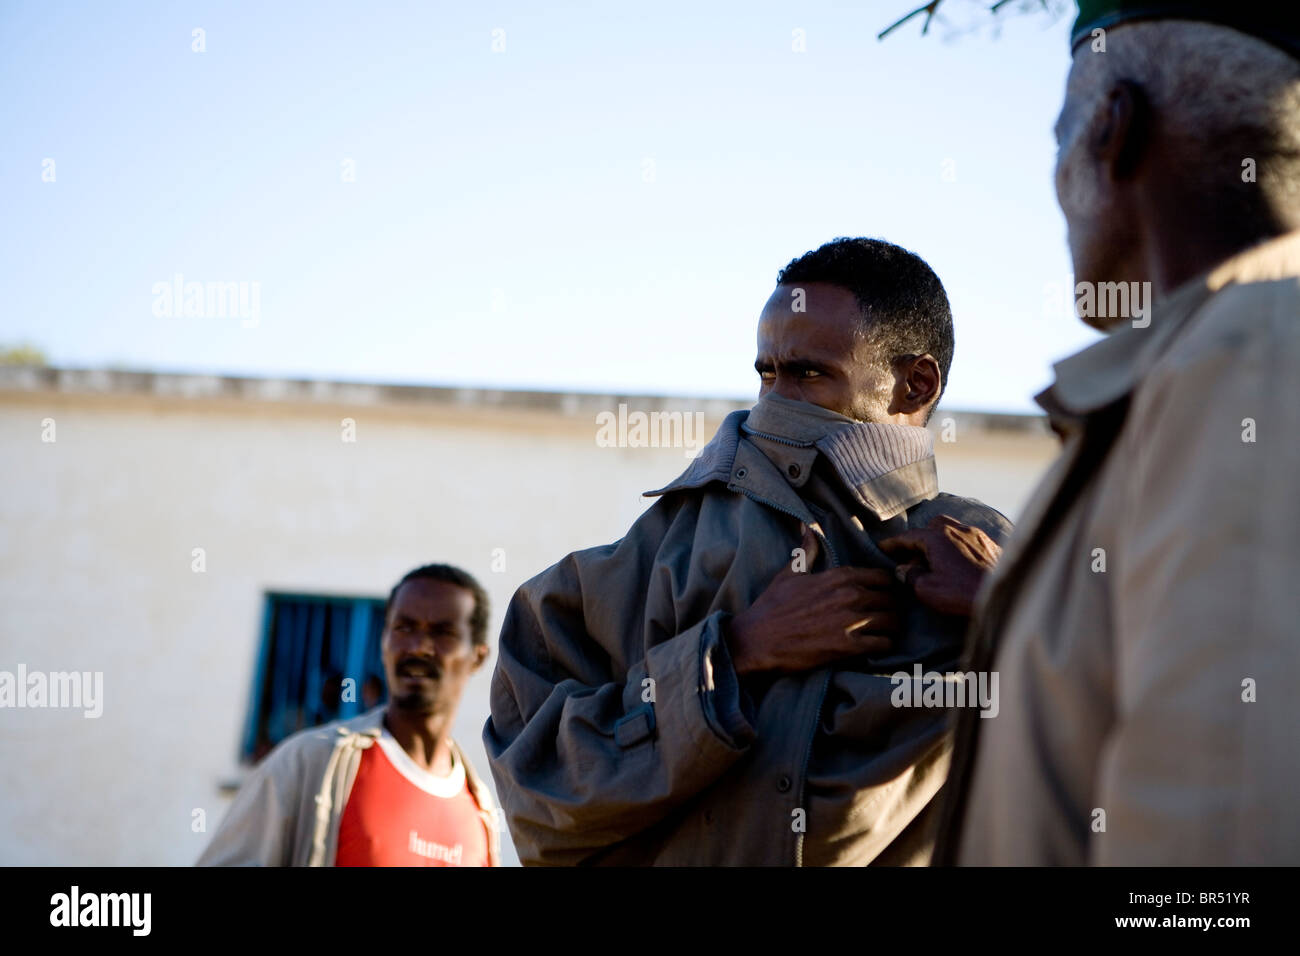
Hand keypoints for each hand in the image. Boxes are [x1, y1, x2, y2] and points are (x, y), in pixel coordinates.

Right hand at [725, 526, 903, 674]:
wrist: (756, 639)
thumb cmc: (773, 606)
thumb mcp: (790, 573)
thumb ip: (807, 550)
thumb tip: (806, 526)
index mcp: (839, 576)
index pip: (883, 576)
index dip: (886, 586)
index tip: (883, 594)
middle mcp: (850, 595)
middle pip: (892, 598)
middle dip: (892, 607)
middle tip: (887, 615)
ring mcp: (851, 621)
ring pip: (893, 621)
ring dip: (891, 627)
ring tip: (884, 632)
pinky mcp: (848, 647)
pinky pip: (884, 644)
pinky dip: (884, 646)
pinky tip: (875, 646)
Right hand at [878, 515, 1001, 618]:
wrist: (1002, 596)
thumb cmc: (962, 593)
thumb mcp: (927, 589)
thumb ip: (911, 576)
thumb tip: (904, 570)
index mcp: (937, 538)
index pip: (909, 536)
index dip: (894, 543)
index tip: (883, 547)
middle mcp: (958, 531)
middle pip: (933, 525)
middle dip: (921, 536)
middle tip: (913, 554)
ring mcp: (978, 536)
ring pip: (953, 529)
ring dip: (941, 539)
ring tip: (937, 557)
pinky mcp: (992, 546)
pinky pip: (971, 539)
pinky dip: (960, 546)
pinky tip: (960, 561)